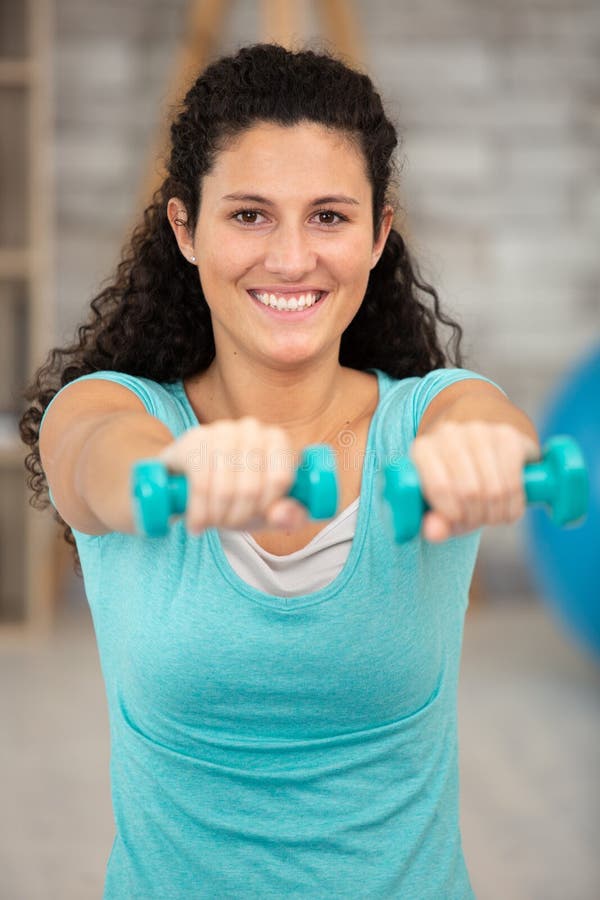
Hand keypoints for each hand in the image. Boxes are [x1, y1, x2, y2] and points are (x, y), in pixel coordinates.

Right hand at [157, 417, 309, 533]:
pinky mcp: (195, 438)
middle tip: (228, 525)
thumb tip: (282, 515)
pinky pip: (200, 482)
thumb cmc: (238, 497)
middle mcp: (251, 429)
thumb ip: (291, 517)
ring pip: (226, 488)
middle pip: (251, 487)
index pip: (280, 478)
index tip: (256, 518)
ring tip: (212, 523)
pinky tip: (196, 523)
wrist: (189, 484)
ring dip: (218, 516)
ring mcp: (222, 430)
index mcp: (277, 440)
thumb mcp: (269, 512)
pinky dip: (198, 511)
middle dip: (239, 516)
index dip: (267, 507)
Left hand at [409, 421, 540, 541]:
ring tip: (491, 516)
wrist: (486, 456)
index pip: (439, 486)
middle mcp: (449, 434)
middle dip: (476, 516)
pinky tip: (508, 508)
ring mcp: (479, 431)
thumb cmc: (456, 487)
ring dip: (496, 514)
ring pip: (494, 489)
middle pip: (469, 490)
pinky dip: (513, 505)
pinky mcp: (507, 435)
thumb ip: (434, 524)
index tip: (458, 522)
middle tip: (477, 521)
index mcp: (423, 449)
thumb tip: (434, 533)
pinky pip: (514, 481)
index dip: (452, 514)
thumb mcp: (441, 508)